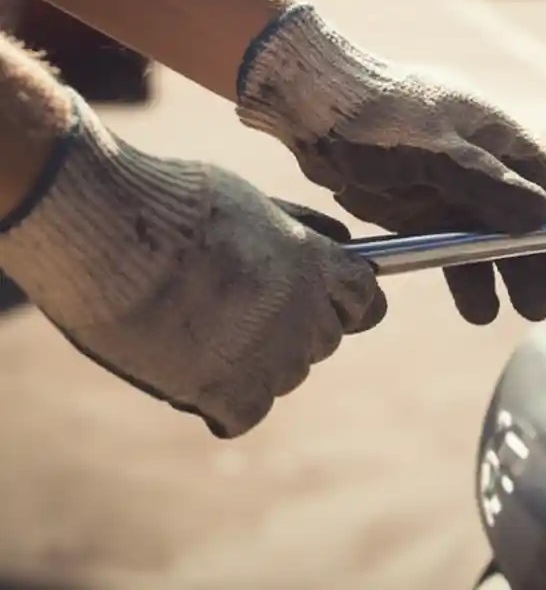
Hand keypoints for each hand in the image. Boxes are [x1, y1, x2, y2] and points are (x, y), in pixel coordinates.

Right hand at [0, 99, 385, 437]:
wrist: (109, 229)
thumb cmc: (168, 203)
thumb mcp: (248, 200)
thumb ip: (293, 228)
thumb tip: (335, 238)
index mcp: (314, 260)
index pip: (365, 299)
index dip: (346, 305)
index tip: (323, 305)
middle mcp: (304, 311)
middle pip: (322, 342)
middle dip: (289, 332)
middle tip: (235, 315)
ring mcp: (270, 355)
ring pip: (284, 379)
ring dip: (253, 366)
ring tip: (197, 336)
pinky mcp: (227, 390)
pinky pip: (243, 416)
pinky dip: (221, 406)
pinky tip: (189, 379)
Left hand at [235, 4, 545, 323]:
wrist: (312, 110)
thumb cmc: (377, 117)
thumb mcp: (435, 151)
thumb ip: (486, 185)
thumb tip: (541, 218)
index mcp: (499, 138)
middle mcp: (484, 164)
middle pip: (527, 220)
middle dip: (543, 263)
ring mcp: (452, 187)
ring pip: (492, 238)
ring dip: (509, 275)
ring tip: (522, 311)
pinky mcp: (420, 207)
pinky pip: (455, 247)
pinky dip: (468, 276)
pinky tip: (478, 308)